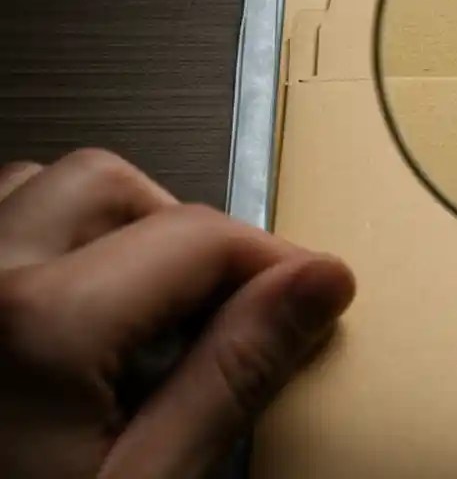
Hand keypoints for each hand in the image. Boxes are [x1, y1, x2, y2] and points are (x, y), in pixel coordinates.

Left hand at [0, 150, 355, 478]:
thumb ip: (233, 375)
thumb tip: (316, 286)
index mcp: (35, 326)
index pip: (196, 236)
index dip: (275, 260)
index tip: (313, 296)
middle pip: (109, 185)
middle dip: (185, 233)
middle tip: (228, 311)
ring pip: (35, 192)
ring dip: (108, 232)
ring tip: (144, 318)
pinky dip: (41, 250)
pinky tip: (72, 328)